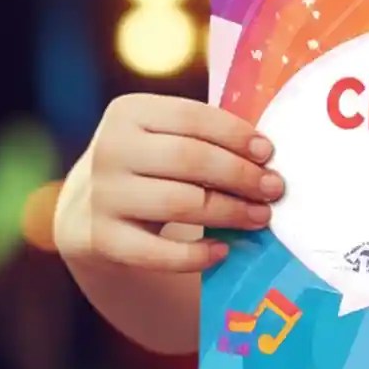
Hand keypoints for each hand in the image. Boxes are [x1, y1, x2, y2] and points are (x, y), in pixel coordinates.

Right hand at [75, 93, 283, 272]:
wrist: (94, 207)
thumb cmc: (153, 164)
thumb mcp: (166, 136)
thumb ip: (207, 136)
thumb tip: (266, 157)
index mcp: (129, 112)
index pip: (192, 117)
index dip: (235, 134)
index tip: (268, 152)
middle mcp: (110, 149)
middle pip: (189, 158)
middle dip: (240, 175)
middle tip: (273, 188)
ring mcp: (103, 195)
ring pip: (178, 203)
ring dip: (229, 211)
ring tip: (260, 217)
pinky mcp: (102, 239)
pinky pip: (156, 252)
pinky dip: (195, 255)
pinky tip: (223, 251)